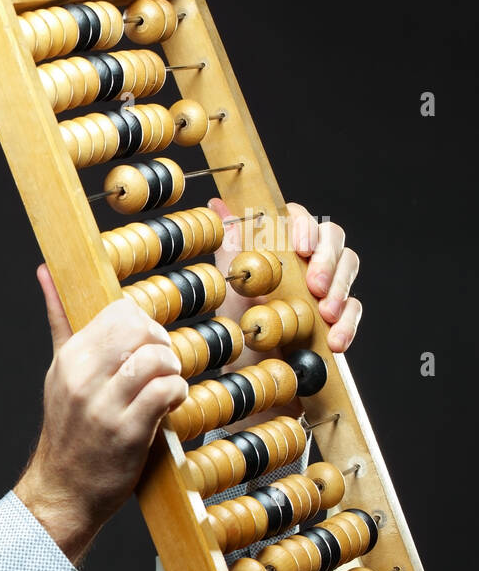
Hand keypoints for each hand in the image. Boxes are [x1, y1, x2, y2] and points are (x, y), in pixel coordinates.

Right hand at [14, 262, 187, 564]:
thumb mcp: (58, 373)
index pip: (120, 313)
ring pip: (156, 359)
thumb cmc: (68, 432)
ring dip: (172, 370)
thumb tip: (46, 272)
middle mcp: (82, 378)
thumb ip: (59, 322)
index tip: (146, 345)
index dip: (144, 324)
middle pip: (140, 330)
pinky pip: (165, 392)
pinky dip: (178, 394)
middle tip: (162, 364)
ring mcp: (103, 406)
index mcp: (69, 358)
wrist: (62, 491)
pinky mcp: (127, 432)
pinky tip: (170, 404)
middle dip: (161, 343)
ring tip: (167, 386)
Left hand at [208, 198, 362, 355]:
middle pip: (332, 237)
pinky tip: (336, 341)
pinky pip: (353, 308)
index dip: (304, 226)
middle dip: (327, 259)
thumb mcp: (232, 284)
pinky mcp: (339, 312)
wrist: (250, 365)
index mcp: (280, 244)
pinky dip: (348, 324)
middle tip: (315, 286)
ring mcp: (325, 283)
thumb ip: (231, 247)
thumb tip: (216, 205)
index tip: (301, 248)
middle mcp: (305, 258)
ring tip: (325, 314)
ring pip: (348, 267)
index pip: (300, 218)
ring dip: (340, 290)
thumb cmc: (240, 320)